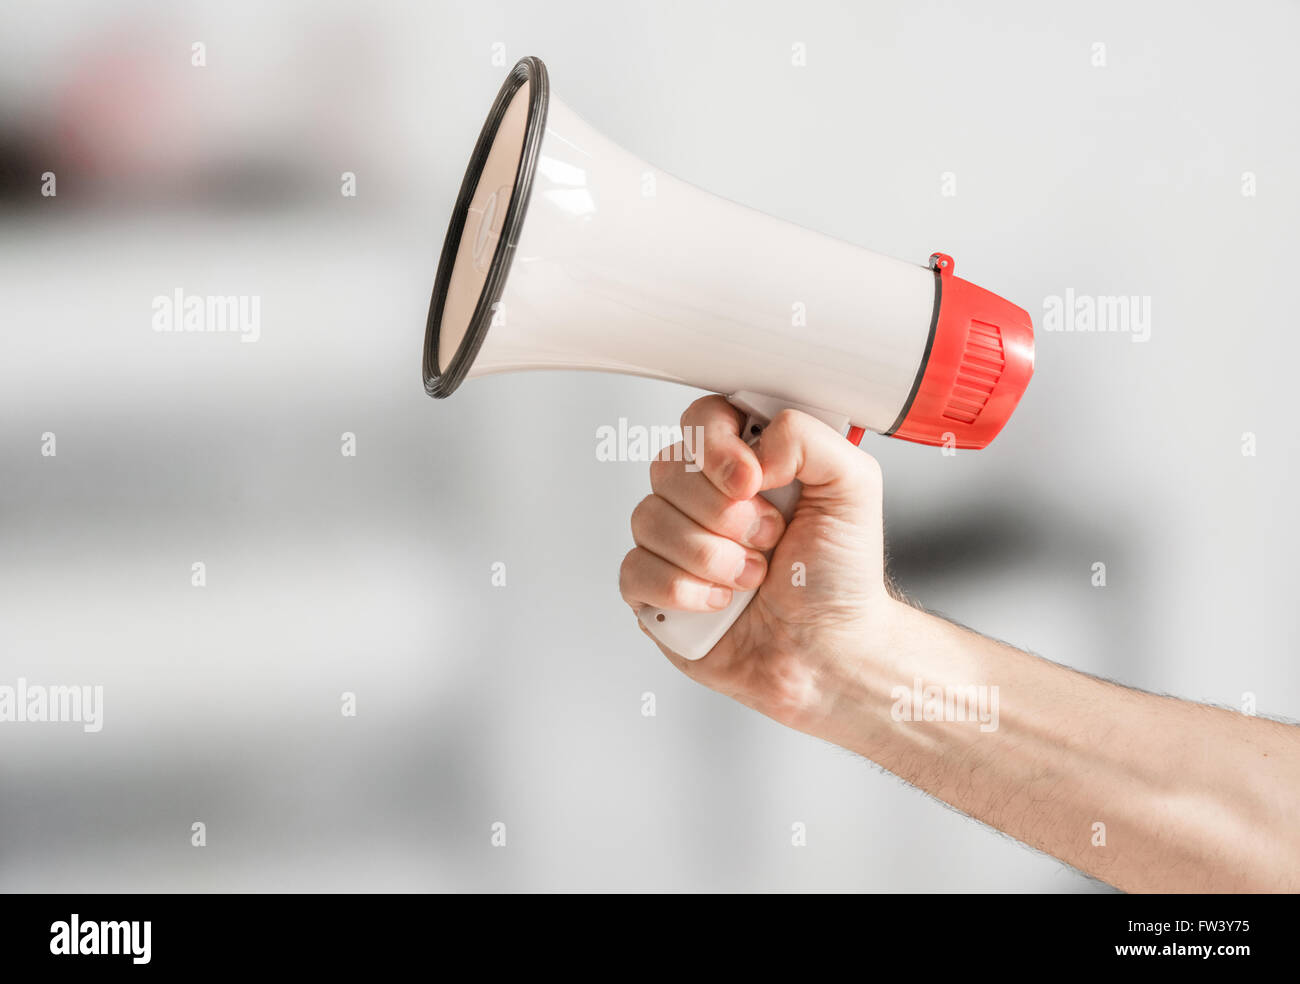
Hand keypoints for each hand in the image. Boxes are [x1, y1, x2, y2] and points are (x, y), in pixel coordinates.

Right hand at [619, 395, 902, 735]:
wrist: (830, 652)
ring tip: (752, 577)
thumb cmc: (840, 577)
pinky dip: (685, 590)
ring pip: (648, 518)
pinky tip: (720, 603)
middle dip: (726, 514)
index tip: (754, 480)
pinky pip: (635, 570)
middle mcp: (704, 496)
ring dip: (712, 557)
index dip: (717, 447)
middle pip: (667, 467)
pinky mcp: (653, 590)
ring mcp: (673, 542)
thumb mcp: (854, 487)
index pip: (702, 419)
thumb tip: (753, 448)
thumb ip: (809, 437)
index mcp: (746, 462)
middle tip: (769, 538)